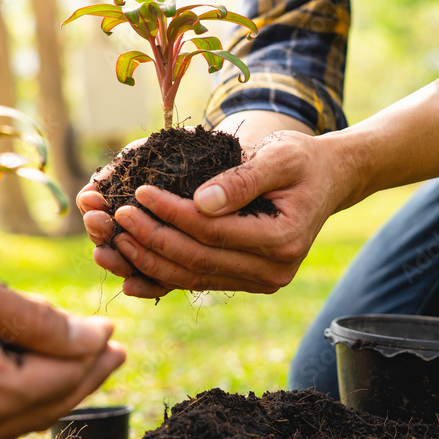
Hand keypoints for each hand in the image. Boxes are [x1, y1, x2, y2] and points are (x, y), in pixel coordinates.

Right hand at [0, 227, 125, 438]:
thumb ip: (39, 323)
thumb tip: (92, 338)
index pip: (63, 379)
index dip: (93, 352)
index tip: (114, 330)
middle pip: (42, 408)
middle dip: (82, 379)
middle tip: (112, 355)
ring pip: (8, 423)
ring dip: (45, 393)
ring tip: (72, 369)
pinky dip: (3, 404)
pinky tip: (12, 385)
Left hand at [102, 130, 350, 296]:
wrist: (327, 180)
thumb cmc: (302, 160)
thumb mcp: (280, 156)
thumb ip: (243, 179)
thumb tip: (199, 201)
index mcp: (283, 239)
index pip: (213, 231)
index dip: (172, 214)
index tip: (139, 192)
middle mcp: (273, 270)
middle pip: (198, 260)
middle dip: (151, 239)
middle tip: (114, 218)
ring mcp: (260, 281)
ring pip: (193, 277)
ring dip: (148, 263)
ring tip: (110, 244)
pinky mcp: (246, 281)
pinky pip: (198, 282)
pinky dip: (162, 278)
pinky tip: (128, 275)